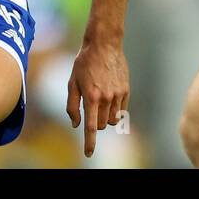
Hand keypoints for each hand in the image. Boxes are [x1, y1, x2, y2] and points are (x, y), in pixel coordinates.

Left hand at [66, 37, 129, 156]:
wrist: (104, 44)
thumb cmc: (84, 63)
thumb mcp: (72, 82)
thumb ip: (72, 105)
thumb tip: (76, 124)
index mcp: (91, 96)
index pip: (91, 127)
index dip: (90, 142)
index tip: (89, 154)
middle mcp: (106, 98)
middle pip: (103, 125)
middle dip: (96, 123)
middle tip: (91, 108)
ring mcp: (118, 94)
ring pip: (113, 120)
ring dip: (106, 118)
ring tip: (100, 102)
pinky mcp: (126, 90)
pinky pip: (121, 111)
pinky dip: (115, 111)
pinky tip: (109, 98)